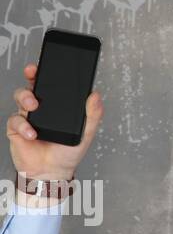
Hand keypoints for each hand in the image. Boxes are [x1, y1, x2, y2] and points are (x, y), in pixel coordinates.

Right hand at [7, 62, 103, 181]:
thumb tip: (95, 95)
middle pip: (35, 84)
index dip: (52, 71)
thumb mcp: (86, 133)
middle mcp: (43, 107)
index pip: (55, 84)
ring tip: (34, 105)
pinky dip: (23, 125)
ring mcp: (29, 116)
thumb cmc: (68, 152)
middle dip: (33, 74)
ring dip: (25, 97)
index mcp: (60, 106)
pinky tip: (32, 133)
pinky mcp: (17, 129)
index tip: (53, 60)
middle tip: (34, 72)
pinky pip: (15, 120)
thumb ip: (92, 115)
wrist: (51, 173)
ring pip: (21, 97)